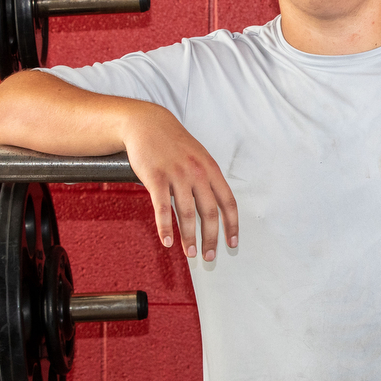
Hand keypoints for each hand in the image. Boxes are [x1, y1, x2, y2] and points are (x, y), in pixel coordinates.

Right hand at [120, 102, 237, 260]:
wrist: (148, 124)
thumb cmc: (174, 143)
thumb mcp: (199, 156)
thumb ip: (207, 179)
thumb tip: (215, 206)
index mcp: (211, 169)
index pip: (228, 202)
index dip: (232, 225)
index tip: (232, 244)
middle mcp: (197, 173)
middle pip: (209, 212)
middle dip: (211, 238)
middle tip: (209, 256)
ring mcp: (176, 175)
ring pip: (186, 213)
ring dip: (189, 237)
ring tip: (191, 253)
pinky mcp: (155, 178)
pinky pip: (162, 208)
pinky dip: (165, 228)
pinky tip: (168, 242)